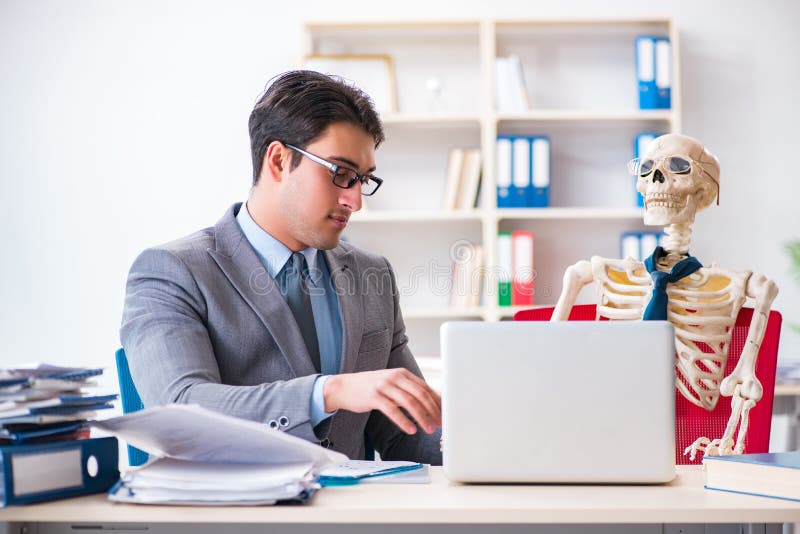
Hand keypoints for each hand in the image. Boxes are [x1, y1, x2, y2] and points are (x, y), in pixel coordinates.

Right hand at [323, 368, 441, 433]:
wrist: (344, 387)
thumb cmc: (370, 387)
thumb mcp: (391, 384)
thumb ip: (407, 391)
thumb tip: (428, 405)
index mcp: (402, 373)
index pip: (425, 387)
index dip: (436, 402)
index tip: (444, 415)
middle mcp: (394, 377)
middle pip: (420, 394)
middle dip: (432, 410)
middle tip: (439, 424)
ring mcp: (384, 386)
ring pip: (409, 402)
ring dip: (421, 417)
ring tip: (428, 429)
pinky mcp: (374, 396)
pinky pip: (392, 410)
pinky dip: (403, 421)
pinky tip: (411, 429)